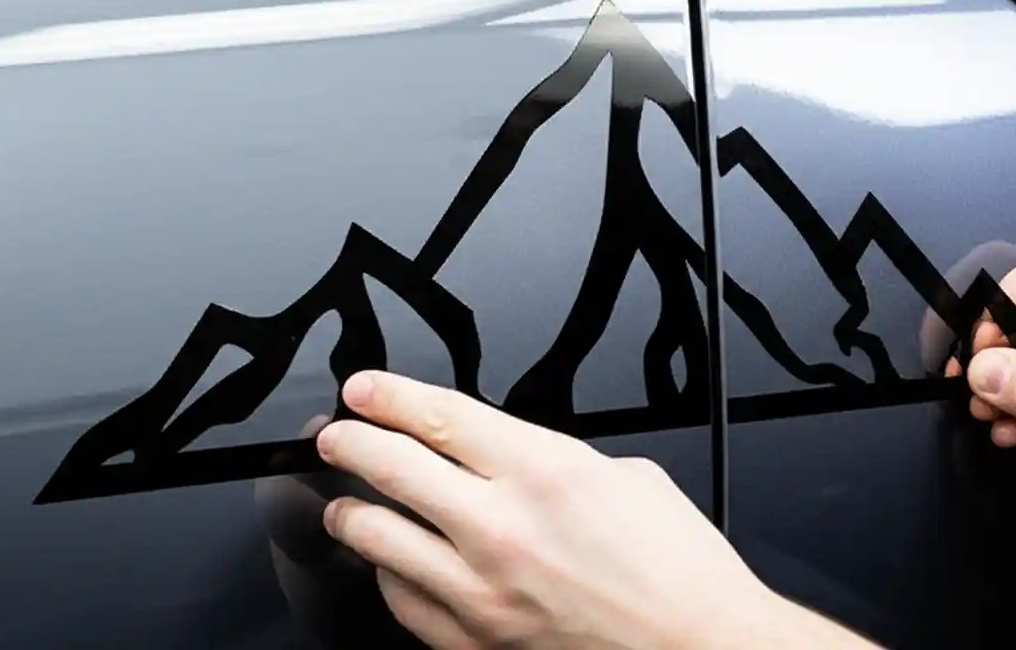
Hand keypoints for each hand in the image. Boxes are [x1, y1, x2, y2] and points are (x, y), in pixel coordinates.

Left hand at [315, 371, 879, 648]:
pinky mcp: (476, 643)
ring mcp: (483, 592)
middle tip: (336, 434)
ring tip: (345, 504)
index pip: (439, 416)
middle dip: (350, 441)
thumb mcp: (629, 479)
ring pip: (378, 538)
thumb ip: (554, 461)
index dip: (388, 395)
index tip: (364, 390)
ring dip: (350, 512)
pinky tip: (393, 566)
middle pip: (391, 467)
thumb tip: (507, 457)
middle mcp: (503, 528)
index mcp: (546, 473)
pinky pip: (402, 602)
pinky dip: (390, 576)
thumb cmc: (679, 572)